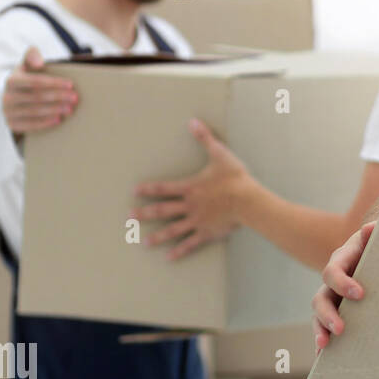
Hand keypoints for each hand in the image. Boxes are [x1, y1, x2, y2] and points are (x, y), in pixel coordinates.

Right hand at [3, 47, 76, 135]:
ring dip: (54, 110)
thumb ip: (31, 56)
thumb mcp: (26, 66)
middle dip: (58, 97)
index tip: (71, 84)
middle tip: (75, 98)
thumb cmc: (26, 80)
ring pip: (34, 111)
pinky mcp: (12, 124)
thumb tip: (39, 62)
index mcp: (12, 80)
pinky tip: (58, 120)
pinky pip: (29, 125)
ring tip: (70, 109)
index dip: (53, 83)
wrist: (13, 100)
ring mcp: (8, 112)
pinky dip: (45, 122)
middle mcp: (7, 96)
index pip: (35, 81)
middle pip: (36, 97)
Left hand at [131, 118, 249, 259]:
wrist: (248, 201)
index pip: (163, 188)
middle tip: (129, 217)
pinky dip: (179, 250)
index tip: (135, 191)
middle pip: (162, 211)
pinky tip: (169, 257)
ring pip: (172, 230)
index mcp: (190, 188)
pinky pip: (190, 243)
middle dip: (144, 214)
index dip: (148, 189)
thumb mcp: (220, 154)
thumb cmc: (235, 178)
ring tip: (144, 242)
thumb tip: (193, 122)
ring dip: (157, 236)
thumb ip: (205, 138)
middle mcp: (189, 206)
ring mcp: (196, 221)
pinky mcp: (207, 232)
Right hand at [312, 222, 372, 350]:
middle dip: (328, 314)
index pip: (333, 272)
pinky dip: (323, 340)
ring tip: (324, 345)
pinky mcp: (337, 311)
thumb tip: (372, 228)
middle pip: (320, 298)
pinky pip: (325, 328)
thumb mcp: (377, 237)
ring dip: (320, 330)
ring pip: (318, 315)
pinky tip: (324, 357)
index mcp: (341, 260)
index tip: (360, 294)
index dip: (342, 283)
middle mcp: (332, 281)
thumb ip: (374, 234)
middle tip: (341, 328)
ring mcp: (333, 298)